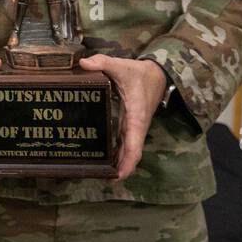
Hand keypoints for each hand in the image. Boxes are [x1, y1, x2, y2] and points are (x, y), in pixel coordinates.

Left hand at [78, 54, 165, 180]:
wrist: (158, 75)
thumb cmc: (139, 73)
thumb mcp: (121, 65)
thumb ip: (103, 62)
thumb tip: (83, 63)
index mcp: (136, 116)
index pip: (134, 143)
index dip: (127, 161)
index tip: (118, 176)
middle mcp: (137, 126)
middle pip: (131, 153)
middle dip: (122, 168)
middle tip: (104, 179)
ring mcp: (134, 127)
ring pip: (129, 150)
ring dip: (120, 163)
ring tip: (102, 174)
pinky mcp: (130, 125)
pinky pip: (125, 143)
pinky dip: (118, 153)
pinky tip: (106, 160)